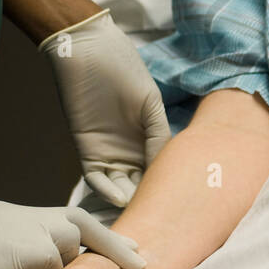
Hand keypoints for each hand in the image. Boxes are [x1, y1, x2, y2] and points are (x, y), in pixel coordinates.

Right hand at [0, 201, 142, 268]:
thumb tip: (18, 265)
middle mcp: (20, 216)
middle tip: (140, 260)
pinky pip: (57, 266)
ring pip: (70, 242)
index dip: (91, 232)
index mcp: (9, 215)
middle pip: (78, 220)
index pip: (60, 218)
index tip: (118, 245)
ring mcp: (21, 229)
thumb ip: (3, 251)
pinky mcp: (21, 251)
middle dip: (110, 241)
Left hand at [40, 9, 171, 207]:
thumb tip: (165, 170)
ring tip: (141, 212)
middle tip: (161, 217)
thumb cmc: (123, 69)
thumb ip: (158, 137)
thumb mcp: (151, 104)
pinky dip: (107, 190)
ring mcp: (109, 151)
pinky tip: (120, 197)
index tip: (182, 202)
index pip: (161, 169)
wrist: (89, 51)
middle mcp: (130, 149)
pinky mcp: (87, 149)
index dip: (169, 185)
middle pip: (141, 183)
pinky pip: (97, 177)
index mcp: (150, 138)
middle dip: (149, 199)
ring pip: (121, 185)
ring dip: (128, 200)